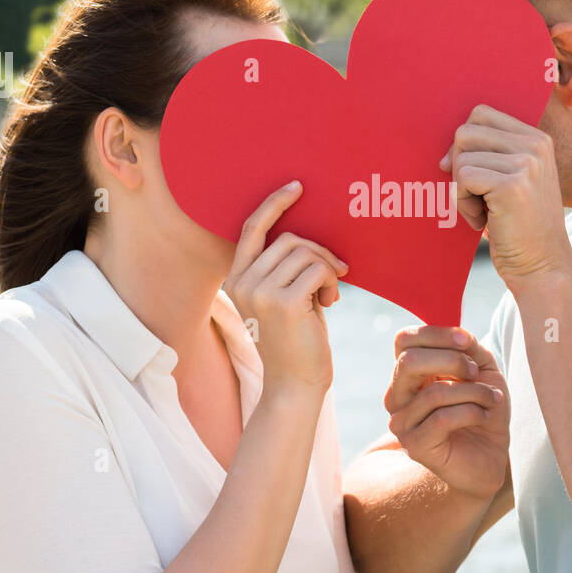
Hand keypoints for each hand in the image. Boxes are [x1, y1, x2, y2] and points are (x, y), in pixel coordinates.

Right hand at [224, 181, 346, 397]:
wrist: (295, 386)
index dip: (274, 204)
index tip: (297, 186)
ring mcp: (260, 292)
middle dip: (319, 252)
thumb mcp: (285, 298)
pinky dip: (332, 282)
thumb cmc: (297, 341)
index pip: (252, 228)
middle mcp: (241, 282)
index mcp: (237, 279)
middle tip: (334, 277)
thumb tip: (310, 237)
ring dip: (327, 270)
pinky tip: (330, 304)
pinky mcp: (283, 302)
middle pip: (289, 238)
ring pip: (306, 252)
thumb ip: (287, 269)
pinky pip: (319, 269)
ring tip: (328, 296)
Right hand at [384, 325, 509, 501]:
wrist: (491, 455)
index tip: (467, 342)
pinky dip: (472, 412)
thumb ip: (468, 348)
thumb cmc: (483, 408)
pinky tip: (484, 416)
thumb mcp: (481, 369)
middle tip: (476, 372)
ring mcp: (402, 422)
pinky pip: (442, 418)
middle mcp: (398, 396)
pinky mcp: (415, 445)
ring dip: (474, 392)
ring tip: (493, 399)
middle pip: (409, 361)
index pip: (404, 340)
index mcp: (409, 374)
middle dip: (451, 360)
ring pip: (435, 392)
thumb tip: (459, 335)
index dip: (436, 333)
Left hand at [440, 105, 571, 292]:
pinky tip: (483, 221)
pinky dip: (462, 204)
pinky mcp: (513, 185)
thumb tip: (446, 152)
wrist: (543, 267)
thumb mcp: (514, 180)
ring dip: (460, 190)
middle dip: (458, 166)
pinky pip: (463, 179)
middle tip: (473, 195)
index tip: (466, 174)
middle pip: (466, 132)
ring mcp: (526, 164)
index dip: (463, 144)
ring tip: (482, 212)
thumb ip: (491, 155)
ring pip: (461, 158)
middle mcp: (535, 145)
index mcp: (536, 139)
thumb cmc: (519, 227)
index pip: (480, 114)